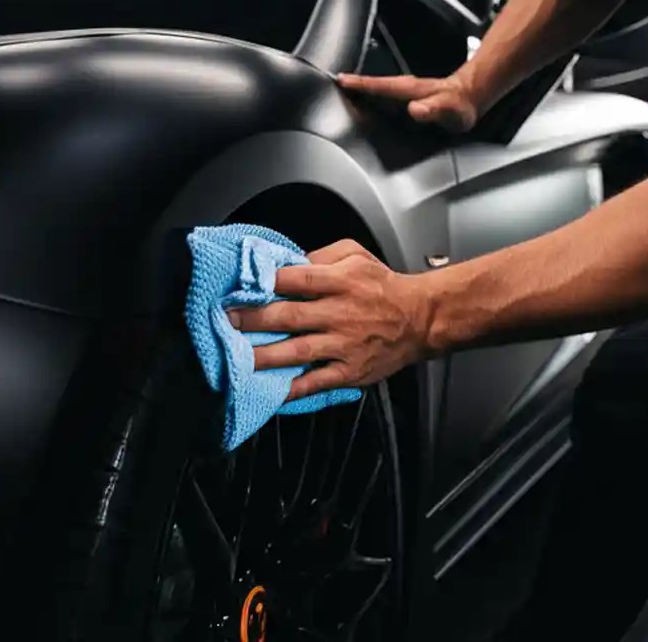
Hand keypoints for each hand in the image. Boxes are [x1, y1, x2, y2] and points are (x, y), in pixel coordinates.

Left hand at [227, 239, 432, 400]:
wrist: (421, 319)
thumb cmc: (384, 285)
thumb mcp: (356, 255)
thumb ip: (320, 256)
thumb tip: (285, 264)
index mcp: (341, 281)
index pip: (296, 279)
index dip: (265, 283)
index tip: (238, 286)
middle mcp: (340, 313)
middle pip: (289, 316)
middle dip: (253, 319)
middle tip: (226, 320)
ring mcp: (344, 344)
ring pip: (297, 351)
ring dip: (264, 355)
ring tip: (236, 357)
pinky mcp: (349, 370)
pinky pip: (316, 381)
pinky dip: (293, 389)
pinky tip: (270, 391)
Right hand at [337, 72, 480, 133]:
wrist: (469, 98)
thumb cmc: (459, 106)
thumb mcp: (450, 110)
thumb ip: (434, 109)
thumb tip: (416, 110)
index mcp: (410, 90)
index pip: (380, 86)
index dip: (361, 84)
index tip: (341, 80)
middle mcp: (403, 88)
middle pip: (372, 85)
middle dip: (353, 84)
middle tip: (331, 83)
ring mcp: (402, 93)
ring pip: (375, 90)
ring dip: (358, 90)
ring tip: (340, 92)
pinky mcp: (403, 99)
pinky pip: (381, 96)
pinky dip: (368, 96)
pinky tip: (361, 102)